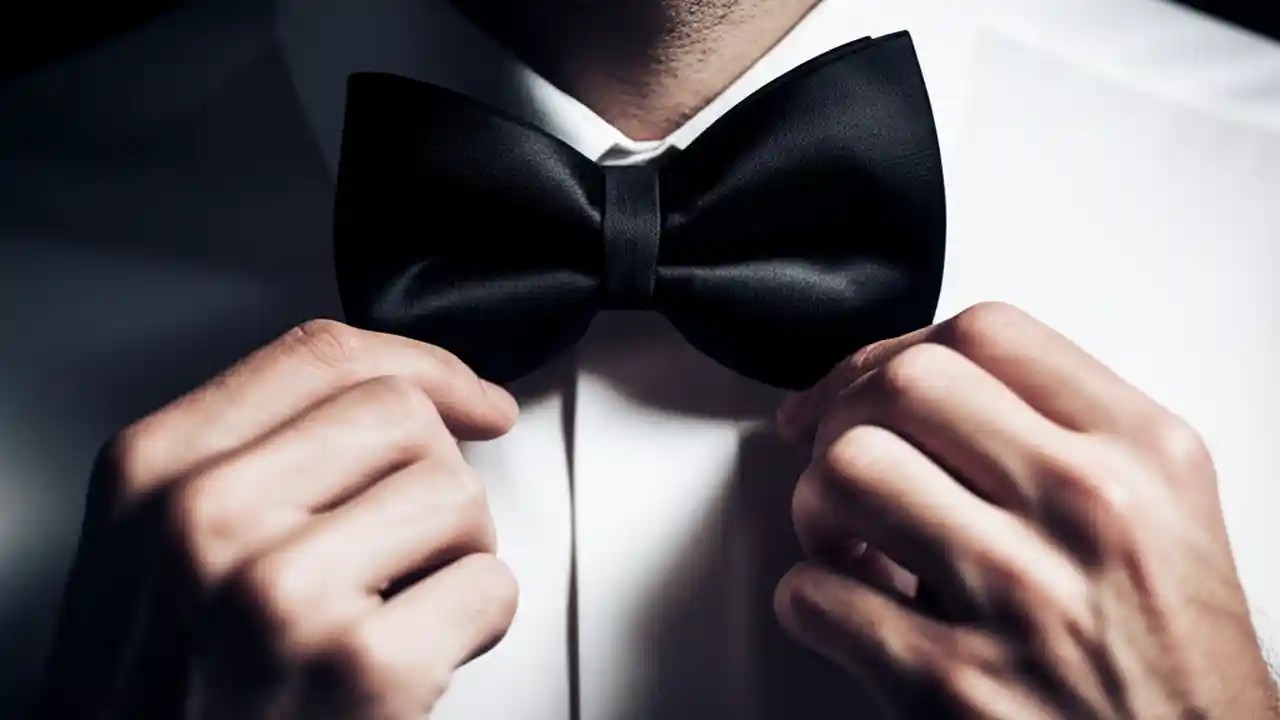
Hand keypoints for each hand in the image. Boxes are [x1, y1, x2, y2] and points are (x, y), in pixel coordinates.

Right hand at [36, 320, 519, 719]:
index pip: (321, 357)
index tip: (471, 400)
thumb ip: (249, 454)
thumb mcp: (158, 544)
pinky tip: (418, 655)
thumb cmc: (162, 690)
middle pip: (403, 416)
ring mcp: (285, 590)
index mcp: (156, 471)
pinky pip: (490, 588)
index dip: (422, 366)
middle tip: (410, 543)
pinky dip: (478, 623)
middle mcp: (209, 517)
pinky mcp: (364, 665)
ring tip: (400, 606)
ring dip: (459, 553)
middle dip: (436, 476)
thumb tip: (409, 395)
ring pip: (457, 495)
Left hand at [773, 302, 1277, 718]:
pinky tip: (853, 605)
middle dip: (843, 419)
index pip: (988, 333)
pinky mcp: (950, 683)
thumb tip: (921, 379)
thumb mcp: (1162, 507)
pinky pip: (813, 593)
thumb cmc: (1171, 657)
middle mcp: (1087, 510)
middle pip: (904, 387)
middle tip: (841, 458)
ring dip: (817, 505)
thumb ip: (1062, 428)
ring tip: (849, 538)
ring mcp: (1016, 596)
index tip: (860, 388)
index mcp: (1145, 453)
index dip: (892, 351)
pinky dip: (808, 595)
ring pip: (846, 473)